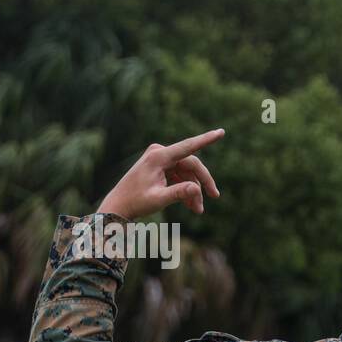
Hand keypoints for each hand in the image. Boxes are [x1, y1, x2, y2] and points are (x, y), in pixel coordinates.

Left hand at [97, 129, 224, 219]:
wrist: (119, 205)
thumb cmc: (136, 202)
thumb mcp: (159, 199)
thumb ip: (179, 193)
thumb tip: (197, 190)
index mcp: (158, 156)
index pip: (188, 146)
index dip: (207, 139)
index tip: (221, 132)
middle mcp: (160, 153)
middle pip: (192, 164)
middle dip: (202, 182)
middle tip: (214, 197)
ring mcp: (160, 159)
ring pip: (188, 172)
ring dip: (194, 190)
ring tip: (197, 209)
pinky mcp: (161, 166)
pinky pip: (180, 176)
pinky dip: (186, 189)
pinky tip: (190, 205)